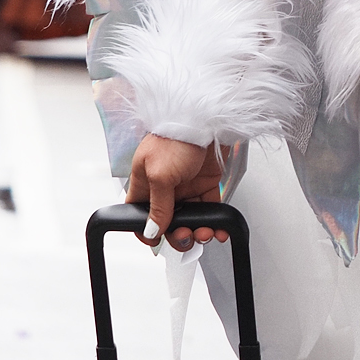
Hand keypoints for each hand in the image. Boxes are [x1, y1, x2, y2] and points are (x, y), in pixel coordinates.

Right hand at [126, 135, 227, 249]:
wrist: (207, 117)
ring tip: (205, 233)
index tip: (158, 242)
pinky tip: (218, 228)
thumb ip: (158, 205)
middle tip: (186, 239)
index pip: (140, 213)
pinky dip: (214, 220)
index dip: (147, 230)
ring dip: (197, 230)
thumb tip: (152, 230)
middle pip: (167, 220)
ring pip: (190, 218)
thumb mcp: (160, 174)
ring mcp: (186, 184)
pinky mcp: (206, 182)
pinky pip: (209, 208)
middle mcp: (164, 185)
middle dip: (177, 234)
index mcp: (145, 181)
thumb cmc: (175, 137)